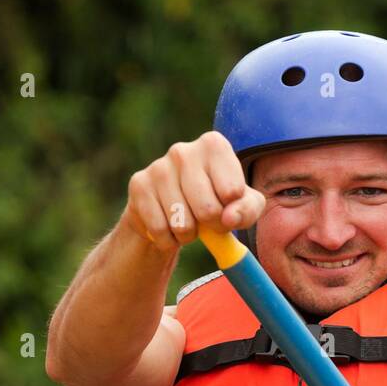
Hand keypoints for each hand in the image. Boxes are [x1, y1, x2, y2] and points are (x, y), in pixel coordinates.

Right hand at [125, 131, 265, 249]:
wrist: (170, 210)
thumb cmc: (214, 202)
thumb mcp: (242, 204)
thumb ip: (247, 209)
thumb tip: (229, 218)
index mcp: (213, 145)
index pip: (233, 192)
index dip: (232, 212)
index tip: (226, 207)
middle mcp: (183, 150)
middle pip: (208, 210)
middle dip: (211, 227)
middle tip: (207, 221)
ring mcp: (158, 167)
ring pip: (182, 224)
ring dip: (188, 236)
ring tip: (186, 222)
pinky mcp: (139, 186)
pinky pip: (159, 230)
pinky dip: (167, 240)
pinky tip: (167, 226)